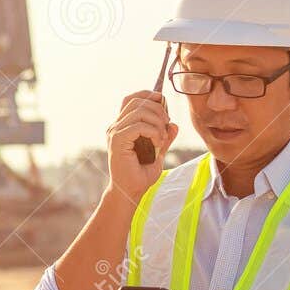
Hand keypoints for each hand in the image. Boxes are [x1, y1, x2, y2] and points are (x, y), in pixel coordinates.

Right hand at [106, 90, 179, 204]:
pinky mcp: (117, 140)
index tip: (164, 108)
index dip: (149, 96)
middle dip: (158, 109)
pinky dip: (153, 131)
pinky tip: (157, 143)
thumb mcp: (158, 153)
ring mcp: (115, 132)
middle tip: (166, 126)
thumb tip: (174, 125)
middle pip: (137, 101)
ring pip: (140, 111)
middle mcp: (116, 126)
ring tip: (162, 137)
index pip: (132, 99)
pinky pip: (138, 125)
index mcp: (122, 126)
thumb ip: (164, 138)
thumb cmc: (140, 175)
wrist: (130, 193)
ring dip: (157, 121)